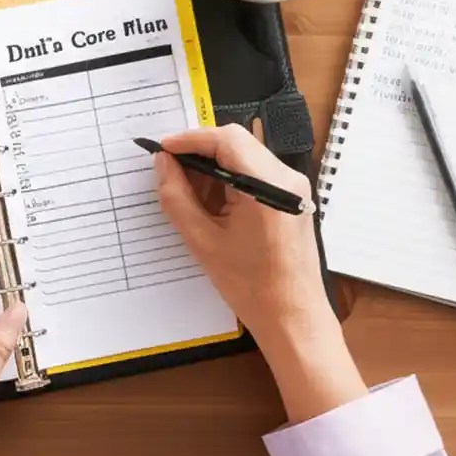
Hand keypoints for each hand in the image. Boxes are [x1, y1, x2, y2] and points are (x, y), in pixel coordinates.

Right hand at [154, 125, 366, 421]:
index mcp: (268, 185)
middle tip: (170, 172)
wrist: (293, 316)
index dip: (189, 139)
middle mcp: (287, 178)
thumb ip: (177, 196)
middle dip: (200, 152)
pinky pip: (256, 174)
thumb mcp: (202, 240)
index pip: (226, 139)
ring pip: (245, 157)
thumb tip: (163, 164)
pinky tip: (212, 204)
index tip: (162, 150)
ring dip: (214, 167)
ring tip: (189, 194)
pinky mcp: (292, 198)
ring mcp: (293, 188)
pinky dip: (230, 180)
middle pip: (237, 143)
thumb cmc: (251, 286)